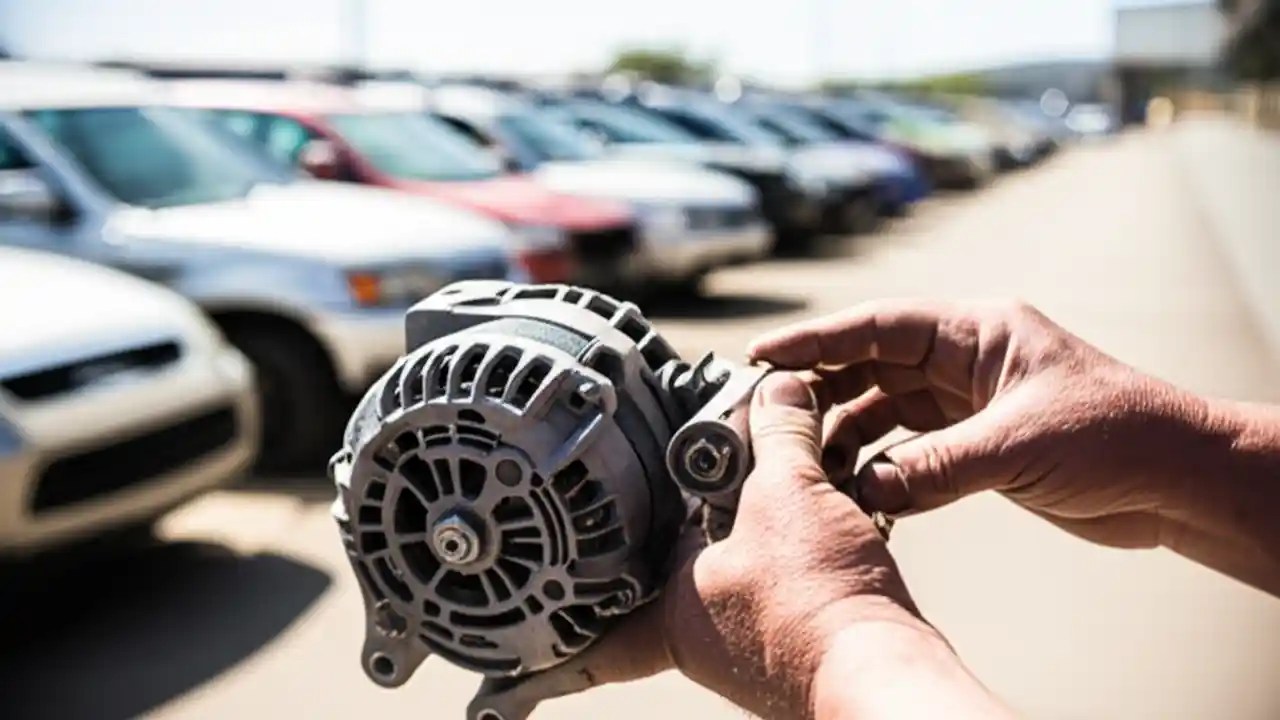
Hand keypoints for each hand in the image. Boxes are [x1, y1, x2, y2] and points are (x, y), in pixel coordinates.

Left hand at [470, 374, 937, 719]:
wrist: (887, 669)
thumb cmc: (820, 606)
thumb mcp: (789, 494)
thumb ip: (777, 436)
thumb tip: (778, 392)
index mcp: (674, 612)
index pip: (593, 638)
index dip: (551, 652)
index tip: (507, 679)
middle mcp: (708, 635)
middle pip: (680, 568)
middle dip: (693, 524)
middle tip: (695, 489)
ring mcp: (756, 644)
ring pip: (738, 568)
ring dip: (756, 527)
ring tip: (783, 479)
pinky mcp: (803, 638)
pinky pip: (789, 579)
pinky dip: (801, 543)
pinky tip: (829, 507)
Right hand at [748, 299, 1253, 553]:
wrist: (1177, 479)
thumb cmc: (1118, 435)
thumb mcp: (1015, 446)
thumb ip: (934, 467)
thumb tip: (864, 490)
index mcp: (977, 331)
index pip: (879, 325)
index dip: (818, 338)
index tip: (766, 355)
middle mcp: (966, 359)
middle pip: (872, 363)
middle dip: (821, 388)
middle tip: (772, 417)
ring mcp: (969, 401)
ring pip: (886, 407)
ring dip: (848, 432)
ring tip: (808, 461)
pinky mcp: (977, 441)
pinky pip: (910, 446)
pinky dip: (880, 464)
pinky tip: (855, 485)